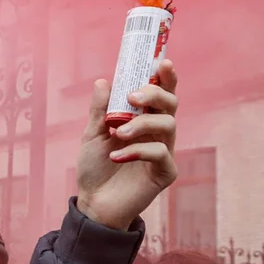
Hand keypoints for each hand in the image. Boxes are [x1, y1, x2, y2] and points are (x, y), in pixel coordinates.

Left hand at [75, 60, 177, 229]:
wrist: (93, 201)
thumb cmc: (96, 167)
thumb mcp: (92, 134)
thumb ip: (100, 109)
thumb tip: (103, 81)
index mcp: (143, 120)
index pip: (160, 94)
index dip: (165, 77)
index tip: (161, 61)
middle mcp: (157, 133)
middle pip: (171, 104)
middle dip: (155, 94)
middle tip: (133, 97)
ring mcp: (163, 152)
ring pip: (168, 125)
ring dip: (141, 124)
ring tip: (118, 133)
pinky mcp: (165, 172)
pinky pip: (161, 153)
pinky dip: (138, 150)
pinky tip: (117, 156)